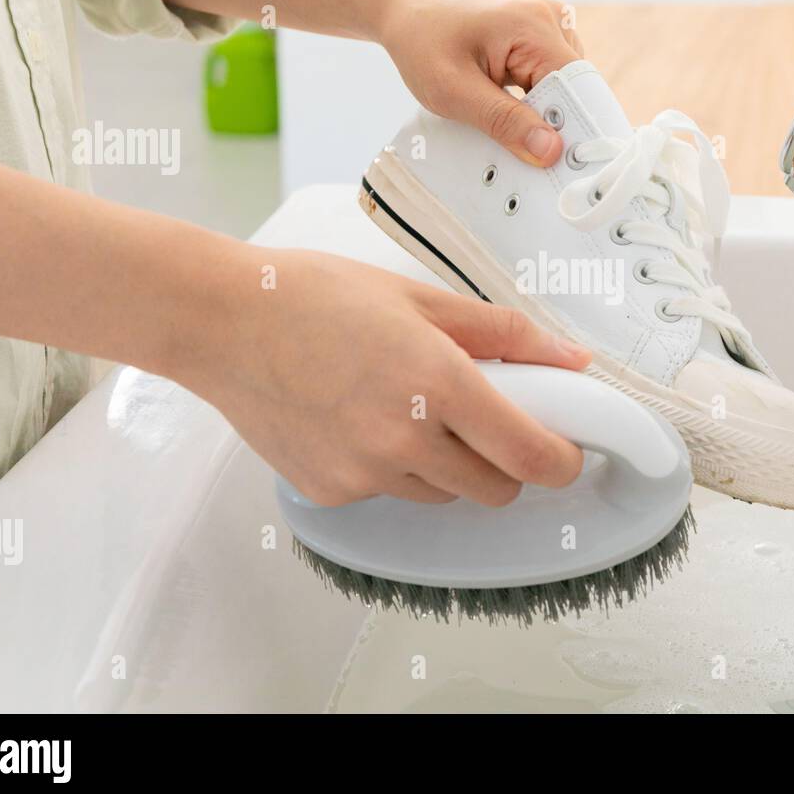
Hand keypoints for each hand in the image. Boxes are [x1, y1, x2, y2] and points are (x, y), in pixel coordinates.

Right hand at [187, 248, 589, 505]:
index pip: (532, 457)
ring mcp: (364, 473)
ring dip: (449, 466)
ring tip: (407, 408)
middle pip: (497, 490)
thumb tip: (571, 359)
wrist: (221, 320)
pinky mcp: (331, 493)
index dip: (563, 461)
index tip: (566, 448)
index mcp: (438, 382)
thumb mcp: (420, 298)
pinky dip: (393, 469)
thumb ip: (504, 333)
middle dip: (506, 463)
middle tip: (484, 419)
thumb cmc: (315, 297)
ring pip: (444, 496)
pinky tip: (359, 421)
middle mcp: (404, 439)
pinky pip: (389, 495)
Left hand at [377, 0, 583, 166]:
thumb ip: (503, 122)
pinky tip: (512, 109)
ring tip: (510, 125)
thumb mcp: (453, 92)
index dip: (574, 127)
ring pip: (566, 85)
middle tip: (530, 157)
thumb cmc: (421, 42)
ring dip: (544, 112)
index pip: (576, 85)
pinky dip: (537, 100)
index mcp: (531, 25)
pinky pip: (553, 76)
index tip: (563, 166)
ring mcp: (547, 23)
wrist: (406, 8)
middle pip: (575, 87)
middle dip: (555, 124)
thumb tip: (551, 150)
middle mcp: (549, 18)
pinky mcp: (540, 34)